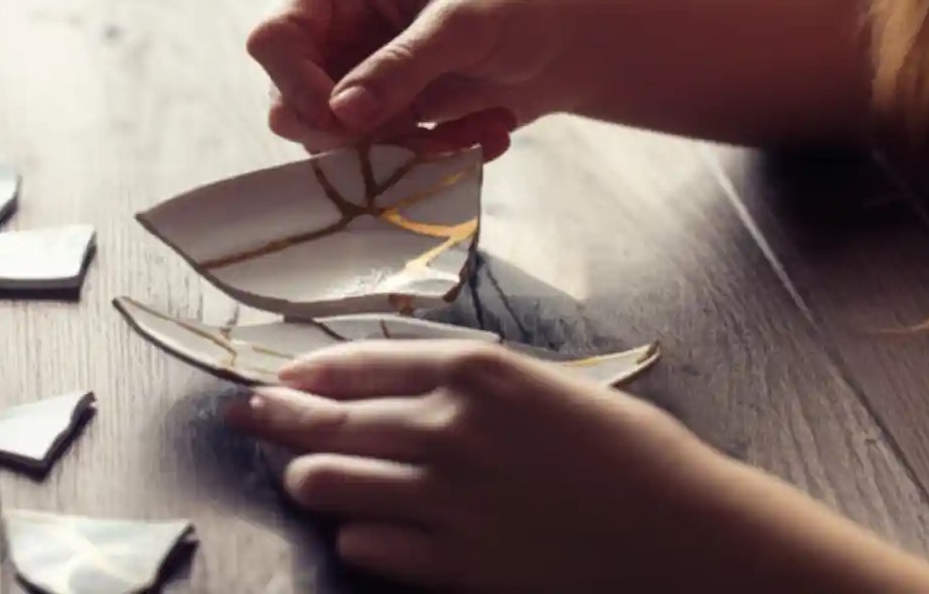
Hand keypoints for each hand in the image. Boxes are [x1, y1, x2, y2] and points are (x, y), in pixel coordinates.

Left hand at [225, 340, 726, 590]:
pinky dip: (354, 534)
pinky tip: (365, 528)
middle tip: (245, 414)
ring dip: (307, 480)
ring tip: (305, 479)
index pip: (357, 364)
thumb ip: (471, 384)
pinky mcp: (451, 564)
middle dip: (274, 417)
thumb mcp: (549, 388)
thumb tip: (402, 386)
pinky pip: (364, 544)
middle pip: (326, 421)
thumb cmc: (630, 453)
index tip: (281, 378)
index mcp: (476, 371)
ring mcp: (443, 498)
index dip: (307, 373)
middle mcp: (446, 427)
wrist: (683, 534)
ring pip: (328, 484)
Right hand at [247, 0, 577, 158]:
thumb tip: (339, 113)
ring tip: (468, 130)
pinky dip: (424, 159)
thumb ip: (401, 67)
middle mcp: (330, 34)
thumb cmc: (519, 9)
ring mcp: (352, 82)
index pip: (272, 41)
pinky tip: (478, 134)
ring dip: (401, 150)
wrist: (567, 46)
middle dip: (353, 131)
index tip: (346, 118)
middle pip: (290, 103)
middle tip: (414, 129)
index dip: (296, 86)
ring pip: (333, 143)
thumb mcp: (461, 28)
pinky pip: (375, 161)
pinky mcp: (381, 120)